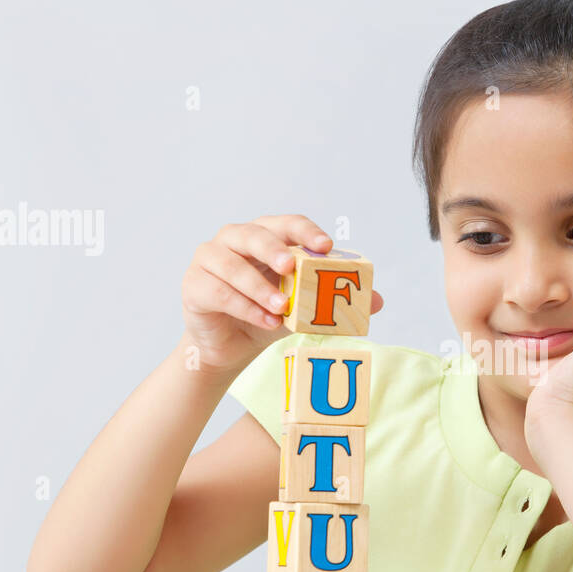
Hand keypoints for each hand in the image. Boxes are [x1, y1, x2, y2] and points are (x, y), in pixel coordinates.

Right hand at [180, 214, 383, 374]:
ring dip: (259, 286)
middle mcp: (234, 239)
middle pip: (254, 234)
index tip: (325, 246)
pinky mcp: (194, 284)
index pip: (286, 224)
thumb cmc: (265, 314)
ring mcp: (210, 259)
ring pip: (233, 265)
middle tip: (291, 265)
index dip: (305, 231)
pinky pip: (220, 292)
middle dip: (274, 248)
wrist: (230, 347)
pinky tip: (265, 320)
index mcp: (264, 235)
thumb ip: (334, 300)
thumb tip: (378, 301)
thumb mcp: (304, 308)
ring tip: (282, 306)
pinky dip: (245, 307)